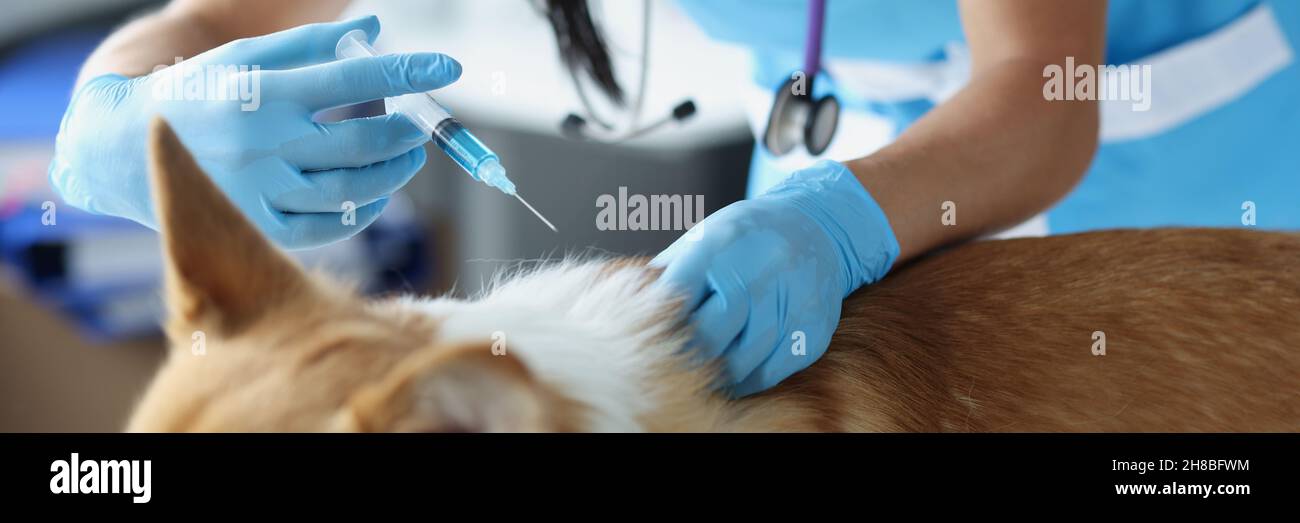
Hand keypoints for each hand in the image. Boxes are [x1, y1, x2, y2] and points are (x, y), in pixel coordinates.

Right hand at [49, 16, 460, 248]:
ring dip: (394, 170)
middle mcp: (266, 147)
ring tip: (404, 153)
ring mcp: (264, 193)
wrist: (129, 153)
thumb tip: (378, 32)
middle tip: (416, 124)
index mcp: (264, 95)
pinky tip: (376, 190)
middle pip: (364, 143)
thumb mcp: (247, 58)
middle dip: (406, 132)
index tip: (447, 65)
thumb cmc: (200, 94)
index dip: (407, 72)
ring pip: (355, 188)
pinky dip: (365, 207)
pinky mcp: (263, 229)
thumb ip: (313, 46)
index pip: (353, 80)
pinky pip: (332, 225)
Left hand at [652, 160, 899, 395]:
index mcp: (722, 243)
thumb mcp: (706, 236)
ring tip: (701, 375)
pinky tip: (734, 376)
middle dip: (687, 353)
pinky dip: (748, 380)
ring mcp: (791, 300)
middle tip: (674, 365)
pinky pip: (772, 371)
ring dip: (716, 374)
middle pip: (709, 335)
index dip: (660, 322)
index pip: (676, 295)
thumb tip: (630, 311)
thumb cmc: (746, 237)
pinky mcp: (812, 328)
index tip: (652, 335)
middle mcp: (760, 269)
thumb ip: (670, 271)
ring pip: (741, 360)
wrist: (819, 227)